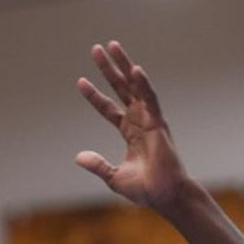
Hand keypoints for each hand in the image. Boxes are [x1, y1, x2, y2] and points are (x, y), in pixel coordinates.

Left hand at [74, 42, 194, 211]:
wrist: (165, 197)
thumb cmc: (146, 189)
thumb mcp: (114, 177)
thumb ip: (98, 165)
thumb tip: (78, 157)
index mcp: (130, 133)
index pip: (109, 109)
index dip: (95, 96)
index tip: (80, 81)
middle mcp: (140, 121)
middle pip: (121, 89)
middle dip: (109, 69)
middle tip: (96, 48)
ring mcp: (150, 120)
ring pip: (135, 87)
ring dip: (124, 66)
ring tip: (112, 46)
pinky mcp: (159, 124)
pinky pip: (151, 100)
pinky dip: (143, 85)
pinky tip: (135, 69)